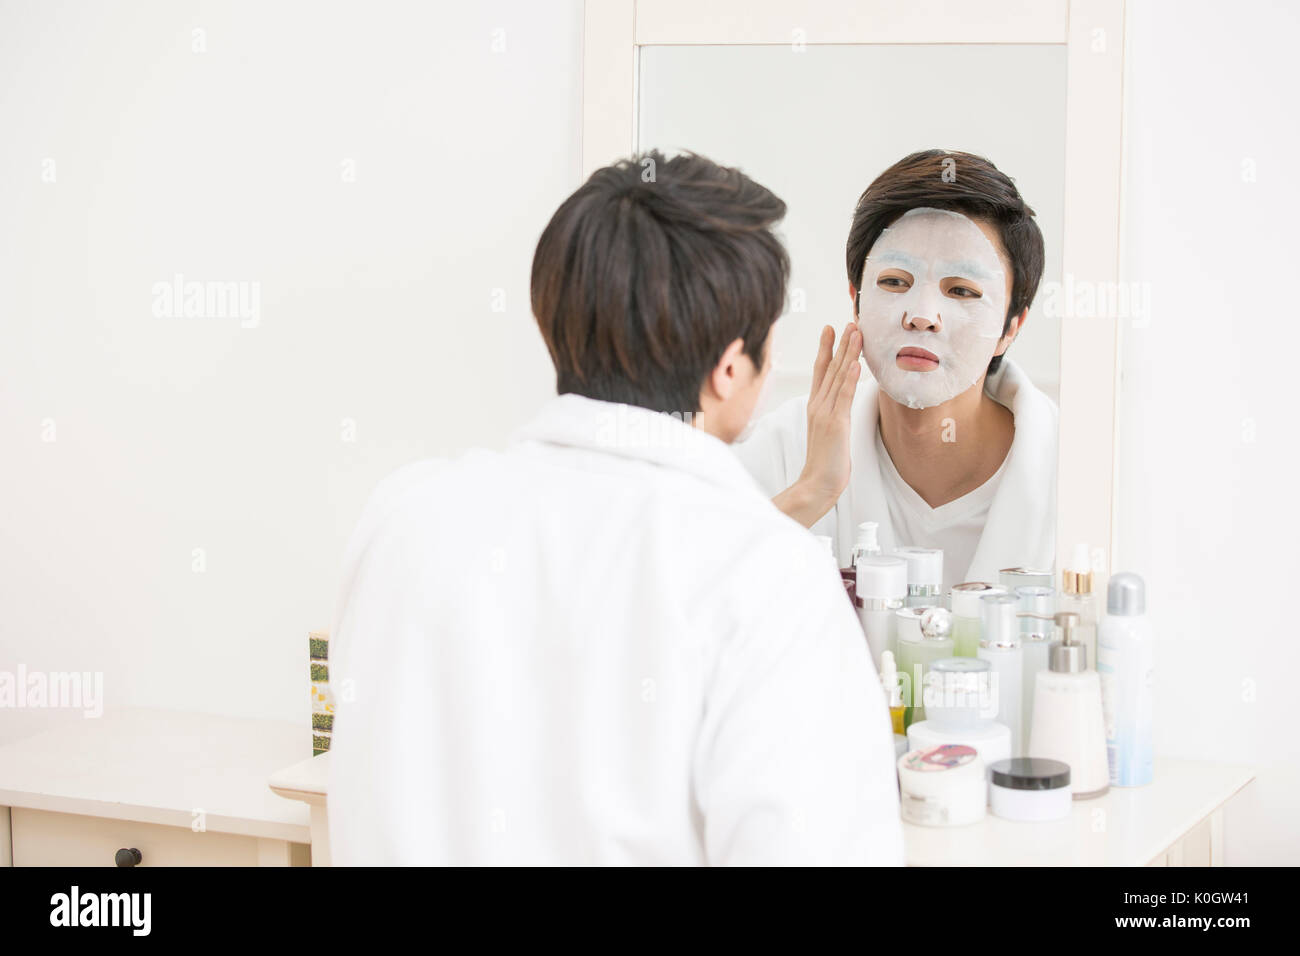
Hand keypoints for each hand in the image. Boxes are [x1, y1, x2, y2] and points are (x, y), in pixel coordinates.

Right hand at [773, 323, 861, 527]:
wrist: (817, 483)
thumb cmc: (826, 462)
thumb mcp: (830, 433)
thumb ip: (833, 414)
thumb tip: (841, 405)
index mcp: (816, 406)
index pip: (821, 371)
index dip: (826, 348)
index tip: (831, 328)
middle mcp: (818, 405)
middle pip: (829, 368)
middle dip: (840, 343)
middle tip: (848, 321)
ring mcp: (825, 413)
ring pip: (838, 377)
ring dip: (848, 353)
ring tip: (855, 333)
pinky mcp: (835, 423)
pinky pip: (843, 397)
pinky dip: (850, 379)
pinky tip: (856, 364)